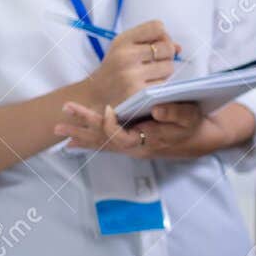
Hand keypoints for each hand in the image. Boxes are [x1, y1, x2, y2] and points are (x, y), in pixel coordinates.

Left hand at [54, 100, 231, 159]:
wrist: (196, 138)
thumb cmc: (193, 124)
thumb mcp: (191, 116)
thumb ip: (176, 112)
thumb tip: (156, 109)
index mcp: (148, 141)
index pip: (122, 137)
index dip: (111, 125)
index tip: (106, 108)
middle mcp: (135, 148)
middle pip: (104, 141)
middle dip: (82, 131)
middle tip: (61, 124)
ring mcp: (131, 147)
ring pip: (101, 143)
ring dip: (80, 136)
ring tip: (59, 130)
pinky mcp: (129, 142)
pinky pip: (104, 144)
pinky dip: (88, 142)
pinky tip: (72, 141)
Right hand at [82, 20, 177, 109]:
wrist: (94, 97)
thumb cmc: (113, 70)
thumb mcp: (123, 49)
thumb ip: (150, 42)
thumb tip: (179, 48)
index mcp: (122, 41)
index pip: (157, 26)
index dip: (163, 35)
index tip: (157, 44)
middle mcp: (126, 56)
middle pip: (167, 47)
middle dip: (167, 55)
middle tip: (156, 63)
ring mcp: (132, 76)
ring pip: (169, 67)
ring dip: (164, 72)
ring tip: (150, 75)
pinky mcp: (138, 94)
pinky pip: (163, 85)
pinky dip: (160, 86)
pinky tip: (148, 86)